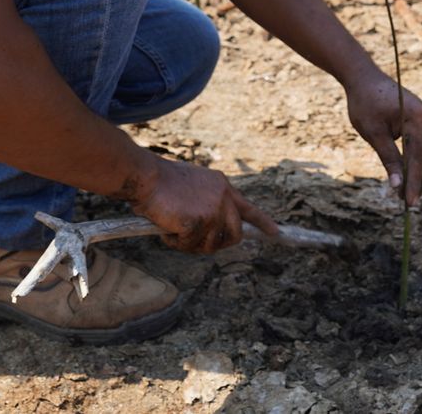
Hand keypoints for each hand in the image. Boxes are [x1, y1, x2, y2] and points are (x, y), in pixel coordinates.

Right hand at [128, 156, 278, 253]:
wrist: (145, 176)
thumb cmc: (160, 181)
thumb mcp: (194, 186)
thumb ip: (207, 203)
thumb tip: (211, 229)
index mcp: (223, 186)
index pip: (249, 209)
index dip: (263, 223)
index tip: (276, 233)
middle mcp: (223, 198)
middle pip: (234, 234)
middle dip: (218, 244)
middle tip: (196, 242)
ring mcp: (213, 211)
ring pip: (209, 245)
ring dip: (189, 243)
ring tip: (173, 229)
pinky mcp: (198, 222)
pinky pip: (188, 245)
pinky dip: (174, 242)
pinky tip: (165, 228)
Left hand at [345, 68, 421, 206]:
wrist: (363, 78)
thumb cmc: (364, 103)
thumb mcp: (373, 133)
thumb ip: (388, 159)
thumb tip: (397, 186)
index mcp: (416, 118)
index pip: (416, 158)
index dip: (414, 182)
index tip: (410, 203)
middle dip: (421, 181)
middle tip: (411, 204)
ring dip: (421, 173)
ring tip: (410, 194)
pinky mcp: (421, 119)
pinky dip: (417, 161)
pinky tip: (410, 176)